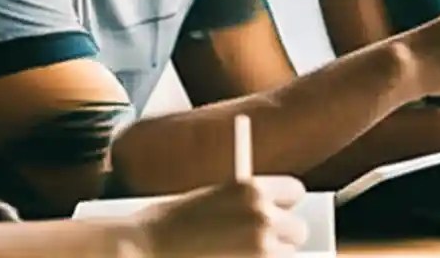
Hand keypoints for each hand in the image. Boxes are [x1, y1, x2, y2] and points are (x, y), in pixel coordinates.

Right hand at [133, 176, 306, 256]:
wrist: (141, 251)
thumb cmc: (164, 227)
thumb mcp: (207, 200)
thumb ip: (241, 209)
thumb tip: (269, 226)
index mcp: (252, 188)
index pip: (294, 192)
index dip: (284, 204)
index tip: (278, 212)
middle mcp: (264, 217)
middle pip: (297, 229)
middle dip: (283, 238)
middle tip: (263, 246)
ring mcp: (263, 249)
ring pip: (287, 256)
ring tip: (241, 256)